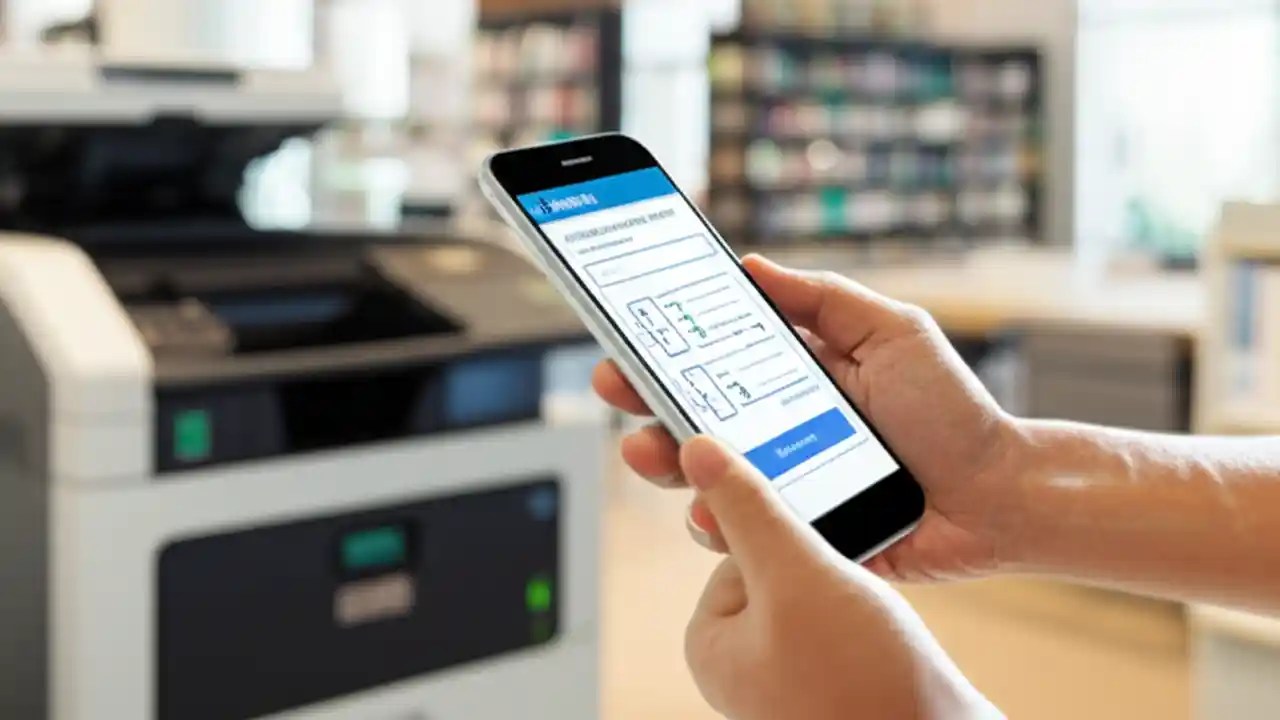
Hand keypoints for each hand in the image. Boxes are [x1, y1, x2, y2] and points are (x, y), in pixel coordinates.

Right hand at [594, 255, 1024, 581]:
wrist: (998, 498)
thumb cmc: (953, 413)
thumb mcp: (895, 333)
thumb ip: (825, 299)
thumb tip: (751, 265)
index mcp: (792, 379)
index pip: (713, 358)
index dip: (666, 346)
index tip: (625, 329)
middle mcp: (775, 430)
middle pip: (690, 413)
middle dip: (642, 398)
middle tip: (615, 384)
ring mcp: (780, 484)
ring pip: (701, 472)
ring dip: (664, 459)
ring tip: (649, 448)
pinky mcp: (792, 534)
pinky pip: (739, 529)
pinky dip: (717, 518)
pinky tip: (711, 507)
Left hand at [677, 436, 997, 719]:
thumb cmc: (865, 679)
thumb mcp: (796, 575)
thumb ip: (746, 510)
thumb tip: (692, 448)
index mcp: (710, 645)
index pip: (735, 545)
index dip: (786, 540)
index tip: (818, 560)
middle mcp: (741, 666)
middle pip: (776, 566)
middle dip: (822, 569)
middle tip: (851, 606)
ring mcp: (788, 679)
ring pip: (817, 591)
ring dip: (850, 592)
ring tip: (870, 629)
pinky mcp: (834, 684)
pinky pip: (845, 625)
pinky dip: (869, 621)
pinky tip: (885, 643)